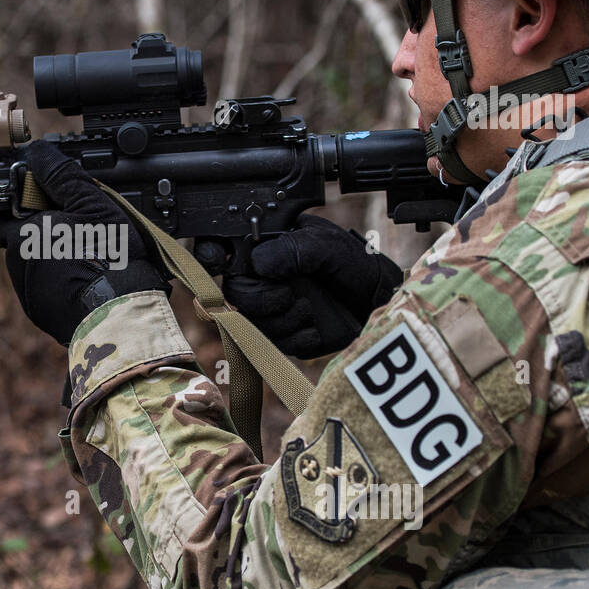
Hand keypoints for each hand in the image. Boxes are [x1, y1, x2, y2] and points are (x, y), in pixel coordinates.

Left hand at [0, 140, 170, 346]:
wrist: (119, 314)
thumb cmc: (108, 258)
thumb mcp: (91, 204)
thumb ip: (61, 176)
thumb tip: (38, 152)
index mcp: (23, 234)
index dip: (17, 208)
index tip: (40, 204)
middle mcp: (17, 265)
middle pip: (21, 241)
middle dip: (41, 233)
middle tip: (76, 229)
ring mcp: (28, 292)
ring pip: (33, 266)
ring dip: (51, 258)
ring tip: (87, 256)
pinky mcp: (42, 314)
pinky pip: (45, 290)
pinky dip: (61, 282)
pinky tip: (87, 278)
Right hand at [223, 215, 402, 358]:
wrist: (377, 302)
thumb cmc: (354, 264)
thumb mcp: (327, 245)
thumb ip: (294, 248)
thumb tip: (260, 263)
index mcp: (267, 246)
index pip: (223, 247)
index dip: (211, 254)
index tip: (220, 260)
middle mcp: (262, 277)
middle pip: (234, 291)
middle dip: (261, 297)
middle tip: (288, 294)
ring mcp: (270, 307)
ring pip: (251, 321)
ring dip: (283, 319)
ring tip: (309, 309)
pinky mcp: (282, 335)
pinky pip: (273, 343)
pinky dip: (296, 337)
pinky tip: (315, 326)